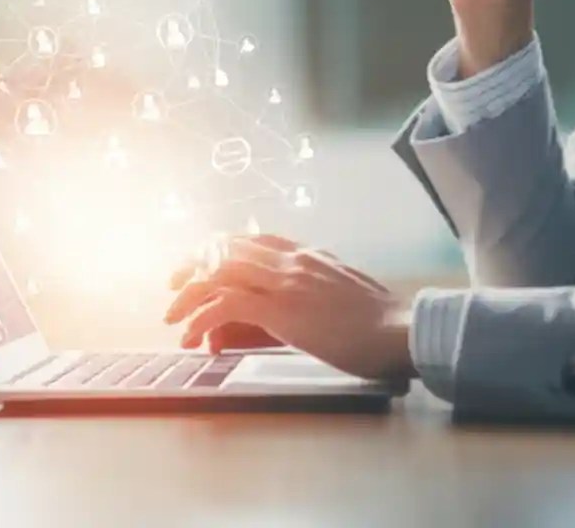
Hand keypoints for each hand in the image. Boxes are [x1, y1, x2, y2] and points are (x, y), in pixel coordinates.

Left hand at [165, 235, 413, 380]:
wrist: (402, 330)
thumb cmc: (382, 321)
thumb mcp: (345, 291)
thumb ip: (317, 287)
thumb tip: (295, 305)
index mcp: (308, 253)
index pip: (250, 238)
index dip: (217, 248)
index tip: (199, 263)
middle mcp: (292, 260)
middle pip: (225, 249)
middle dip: (191, 266)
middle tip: (172, 287)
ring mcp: (286, 282)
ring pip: (217, 272)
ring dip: (188, 295)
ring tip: (173, 318)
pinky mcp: (282, 310)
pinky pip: (226, 305)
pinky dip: (201, 319)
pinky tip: (192, 336)